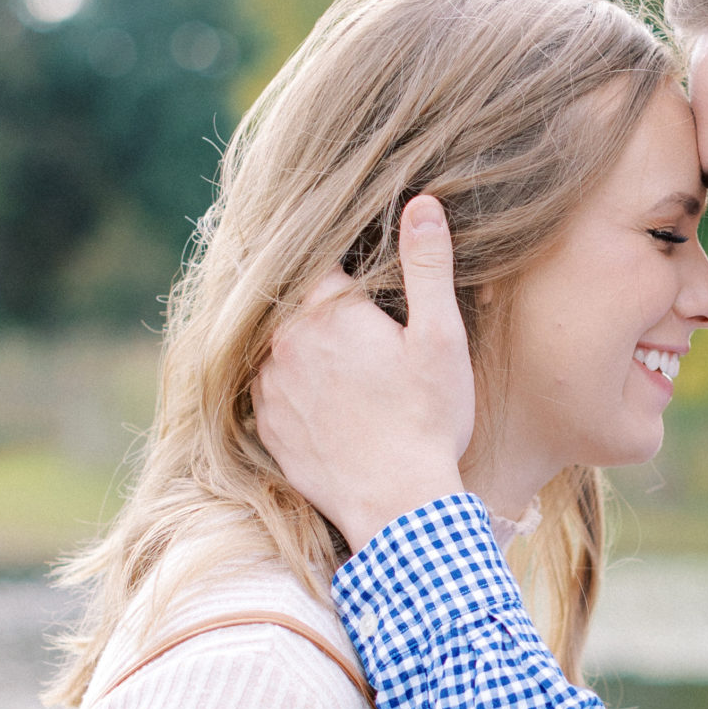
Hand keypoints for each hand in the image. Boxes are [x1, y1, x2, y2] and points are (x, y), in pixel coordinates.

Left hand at [253, 195, 472, 548]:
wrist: (399, 506)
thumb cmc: (428, 420)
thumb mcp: (440, 337)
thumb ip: (427, 265)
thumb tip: (421, 202)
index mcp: (325, 309)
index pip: (317, 259)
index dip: (341, 264)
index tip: (359, 274)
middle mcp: (283, 342)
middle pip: (293, 301)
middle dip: (321, 305)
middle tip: (358, 325)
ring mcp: (269, 387)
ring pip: (277, 344)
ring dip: (302, 346)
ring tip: (344, 365)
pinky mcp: (267, 427)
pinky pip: (270, 388)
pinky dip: (292, 386)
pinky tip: (327, 401)